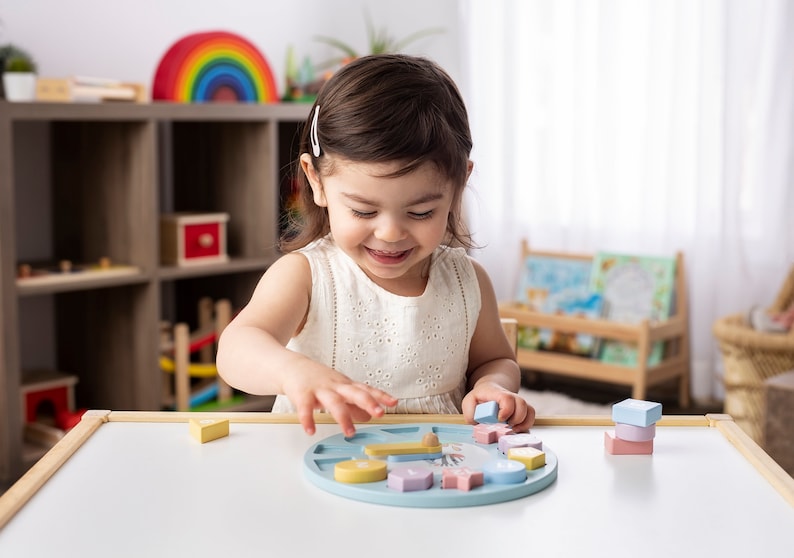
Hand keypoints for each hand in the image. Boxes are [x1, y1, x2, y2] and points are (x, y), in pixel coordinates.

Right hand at [282, 364, 397, 436]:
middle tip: (379, 413)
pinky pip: (305, 408)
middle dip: (368, 402)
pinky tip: (311, 430)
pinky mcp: (302, 394)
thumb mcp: (338, 390)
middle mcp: (335, 386)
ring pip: (334, 402)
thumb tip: (369, 416)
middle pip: (355, 392)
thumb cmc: (317, 380)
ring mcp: (319, 390)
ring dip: (343, 417)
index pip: (366, 390)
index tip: (393, 402)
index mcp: (345, 386)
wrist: (291, 367)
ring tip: (350, 432)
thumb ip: (354, 405)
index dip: (380, 396)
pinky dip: (308, 419)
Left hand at [462, 384, 535, 431]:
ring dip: (523, 423)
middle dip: (517, 418)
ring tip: (513, 429)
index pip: (507, 398)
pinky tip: (517, 430)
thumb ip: (470, 413)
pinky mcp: (523, 410)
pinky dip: (527, 425)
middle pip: (522, 404)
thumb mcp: (469, 402)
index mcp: (497, 393)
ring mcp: (518, 403)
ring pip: (530, 410)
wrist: (490, 390)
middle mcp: (511, 397)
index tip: (500, 419)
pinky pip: (531, 416)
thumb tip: (477, 423)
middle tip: (507, 425)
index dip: (506, 409)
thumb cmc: (479, 398)